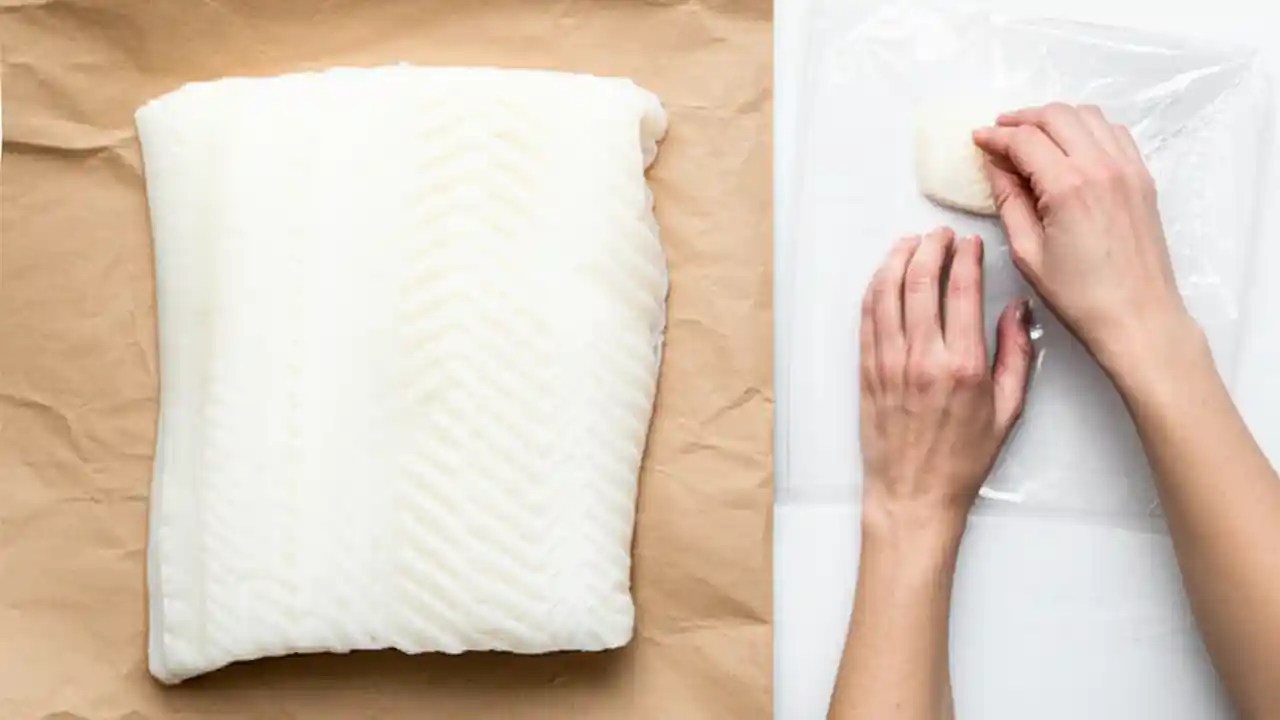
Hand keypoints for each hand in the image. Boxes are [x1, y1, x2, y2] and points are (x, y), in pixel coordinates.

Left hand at [859, 227, 1032, 532]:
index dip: (965, 256)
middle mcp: (923, 358)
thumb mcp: (1008, 411)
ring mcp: (889, 363)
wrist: (913, 493)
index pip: (961, 290)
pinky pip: (866, 318)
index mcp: (964, 365)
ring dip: (897, 259)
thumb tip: (1016, 309)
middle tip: (940, 235)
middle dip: (930, 247)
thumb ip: (1016, 355)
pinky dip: (874, 288)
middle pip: (920, 280)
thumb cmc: (962, 459)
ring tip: (910, 244)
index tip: (969, 242)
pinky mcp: (867, 371)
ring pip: (886, 292)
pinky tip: (884, 275)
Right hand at [972, 103, 1195, 374]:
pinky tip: (1070, 146)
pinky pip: (1113, 132)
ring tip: (1032, 135)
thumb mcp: (1028, 252)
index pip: (1025, 140)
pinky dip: (1086, 128)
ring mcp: (1128, 168)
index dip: (995, 136)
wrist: (1138, 317)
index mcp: (1068, 187)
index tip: (977, 139)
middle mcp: (1101, 166)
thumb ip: (1009, 201)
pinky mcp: (1142, 177)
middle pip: (1056, 116)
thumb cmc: (1079, 295)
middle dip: (1022, 119)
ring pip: (1087, 116)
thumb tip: (996, 166)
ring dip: (1055, 118)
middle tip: (999, 132)